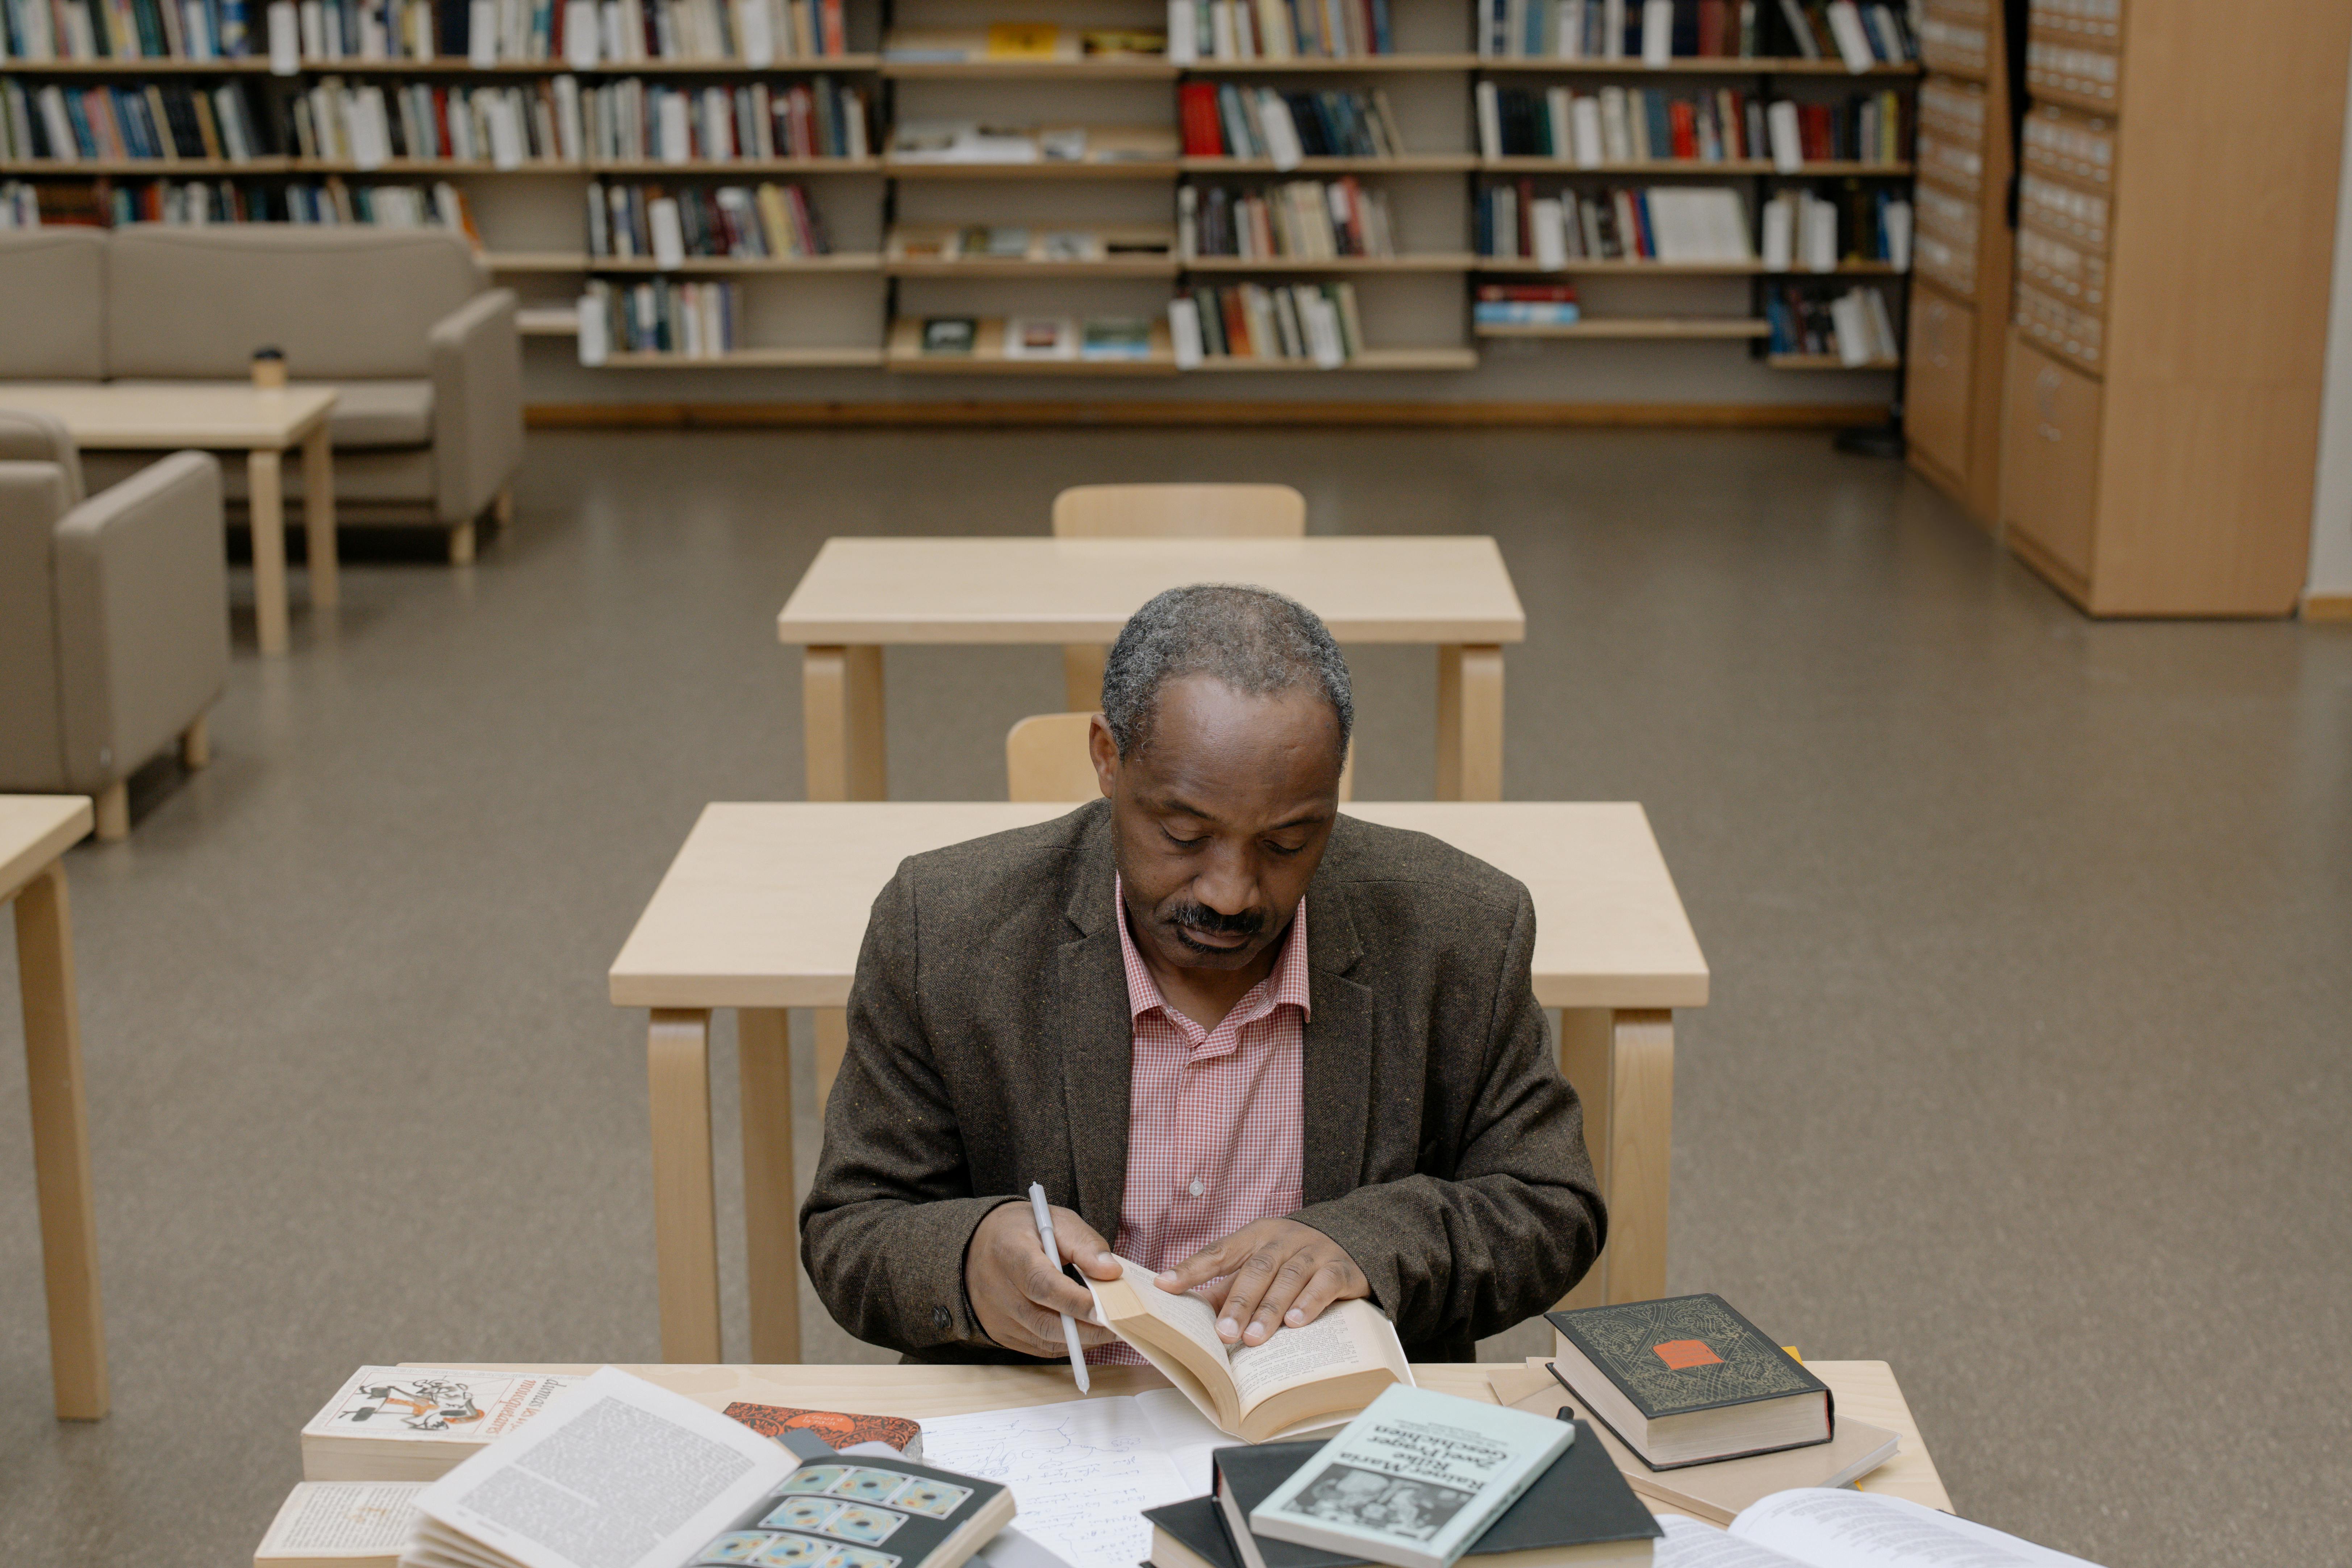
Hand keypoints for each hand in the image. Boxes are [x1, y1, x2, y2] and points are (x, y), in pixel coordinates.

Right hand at [965, 1200, 1123, 1358]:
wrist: (978, 1244)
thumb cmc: (1025, 1230)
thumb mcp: (1056, 1221)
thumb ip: (1085, 1244)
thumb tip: (1112, 1272)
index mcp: (1010, 1252)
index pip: (1042, 1284)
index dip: (1075, 1302)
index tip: (1107, 1309)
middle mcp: (997, 1289)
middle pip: (1043, 1321)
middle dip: (1086, 1329)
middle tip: (1120, 1326)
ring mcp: (995, 1316)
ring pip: (1043, 1340)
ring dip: (1080, 1340)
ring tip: (1109, 1330)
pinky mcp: (999, 1332)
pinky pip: (1037, 1347)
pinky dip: (1065, 1344)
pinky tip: (1085, 1333)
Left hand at [1156, 1219, 1368, 1346]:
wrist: (1352, 1240)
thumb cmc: (1293, 1259)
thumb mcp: (1259, 1266)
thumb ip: (1228, 1288)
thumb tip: (1189, 1315)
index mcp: (1255, 1236)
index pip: (1218, 1251)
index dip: (1191, 1268)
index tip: (1164, 1285)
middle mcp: (1282, 1239)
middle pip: (1255, 1269)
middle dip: (1238, 1303)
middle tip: (1223, 1334)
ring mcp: (1313, 1251)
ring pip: (1288, 1278)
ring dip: (1270, 1309)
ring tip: (1254, 1337)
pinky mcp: (1340, 1268)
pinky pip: (1324, 1284)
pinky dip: (1310, 1303)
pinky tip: (1296, 1323)